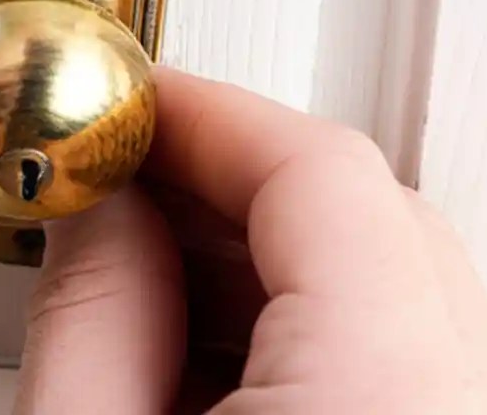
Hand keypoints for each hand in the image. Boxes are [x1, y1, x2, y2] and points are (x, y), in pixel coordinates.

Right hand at [12, 67, 486, 413]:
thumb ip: (87, 314)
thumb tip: (98, 207)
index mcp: (380, 398)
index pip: (320, 173)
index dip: (206, 114)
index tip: (126, 102)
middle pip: (370, 221)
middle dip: (231, 180)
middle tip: (124, 169)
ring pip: (390, 292)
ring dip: (261, 256)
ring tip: (142, 267)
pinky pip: (400, 364)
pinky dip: (302, 331)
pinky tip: (199, 348)